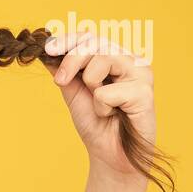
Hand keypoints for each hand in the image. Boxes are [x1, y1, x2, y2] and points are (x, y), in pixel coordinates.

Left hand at [46, 29, 156, 177]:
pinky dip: (102, 108)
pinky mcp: (144, 92)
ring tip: (102, 105)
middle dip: (71, 61)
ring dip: (90, 86)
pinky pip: (106, 92)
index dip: (68, 40)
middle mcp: (131, 60)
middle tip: (61, 82)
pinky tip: (115, 115)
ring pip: (102, 61)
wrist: (109, 154)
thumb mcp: (73, 92)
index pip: (90, 37)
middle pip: (95, 43)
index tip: (48, 49)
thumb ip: (64, 71)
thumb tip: (47, 50)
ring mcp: (141, 74)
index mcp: (115, 57)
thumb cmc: (96, 123)